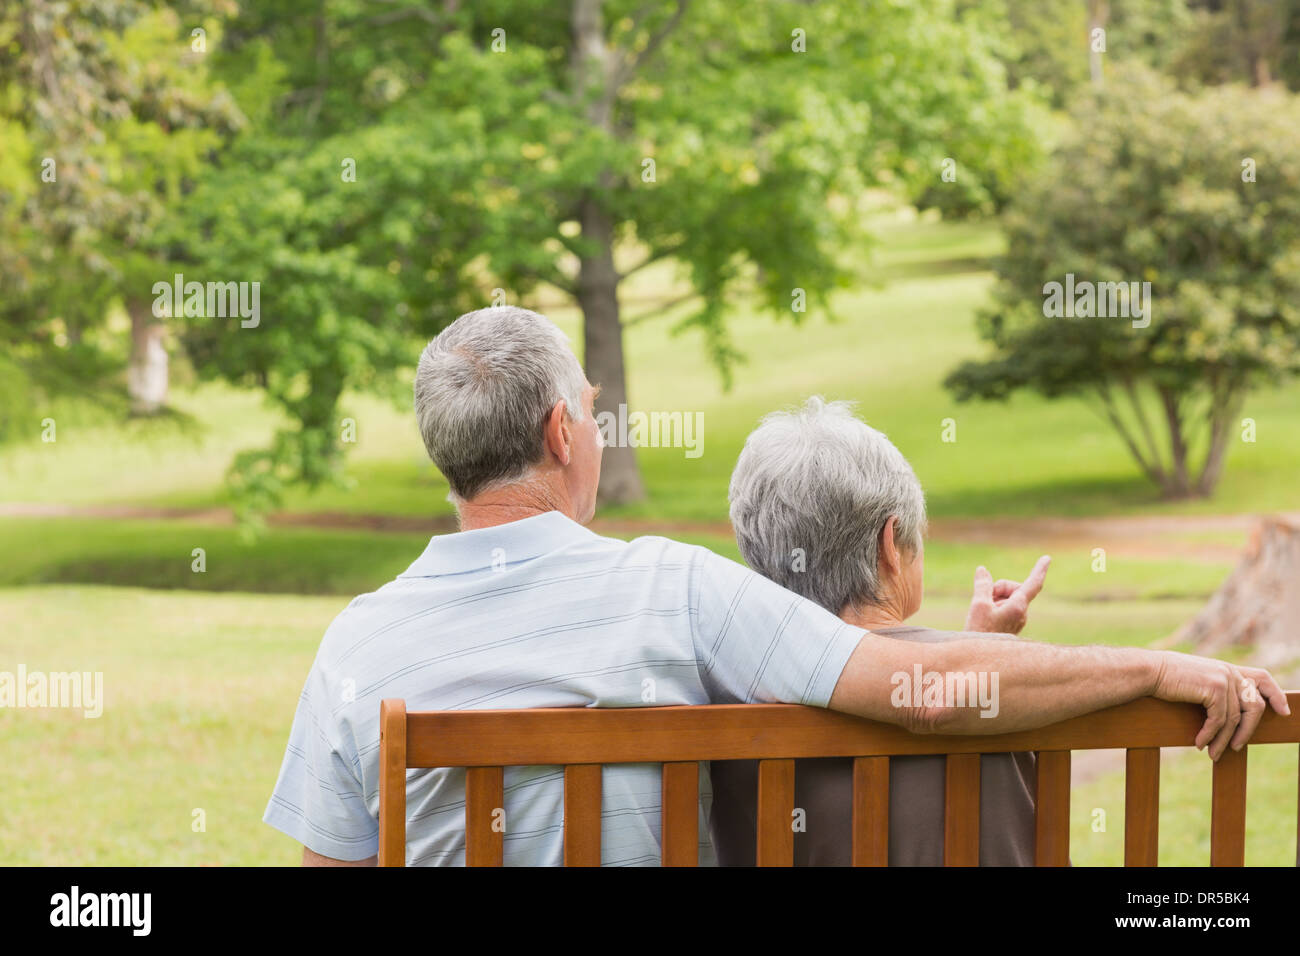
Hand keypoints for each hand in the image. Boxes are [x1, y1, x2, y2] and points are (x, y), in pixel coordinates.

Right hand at [965, 555, 1050, 634]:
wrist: (982, 660)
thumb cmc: (981, 633)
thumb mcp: (978, 605)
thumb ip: (982, 585)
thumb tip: (983, 570)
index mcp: (1018, 607)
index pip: (1032, 584)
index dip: (1039, 570)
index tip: (1047, 558)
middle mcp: (1022, 613)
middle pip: (1013, 587)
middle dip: (998, 588)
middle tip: (984, 600)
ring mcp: (1017, 619)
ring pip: (1006, 597)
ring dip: (993, 599)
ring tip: (983, 614)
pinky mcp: (1011, 624)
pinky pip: (1003, 606)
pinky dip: (993, 606)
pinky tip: (985, 619)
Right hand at [1151, 651, 1289, 759]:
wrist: (1147, 671)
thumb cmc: (1165, 679)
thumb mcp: (1195, 681)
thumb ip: (1214, 689)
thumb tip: (1227, 715)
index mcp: (1227, 668)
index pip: (1262, 678)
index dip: (1276, 695)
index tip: (1284, 712)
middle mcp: (1230, 672)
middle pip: (1254, 707)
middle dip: (1247, 731)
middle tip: (1235, 748)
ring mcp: (1224, 679)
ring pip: (1234, 719)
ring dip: (1223, 740)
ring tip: (1214, 754)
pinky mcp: (1215, 689)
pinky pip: (1219, 721)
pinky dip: (1210, 736)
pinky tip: (1199, 744)